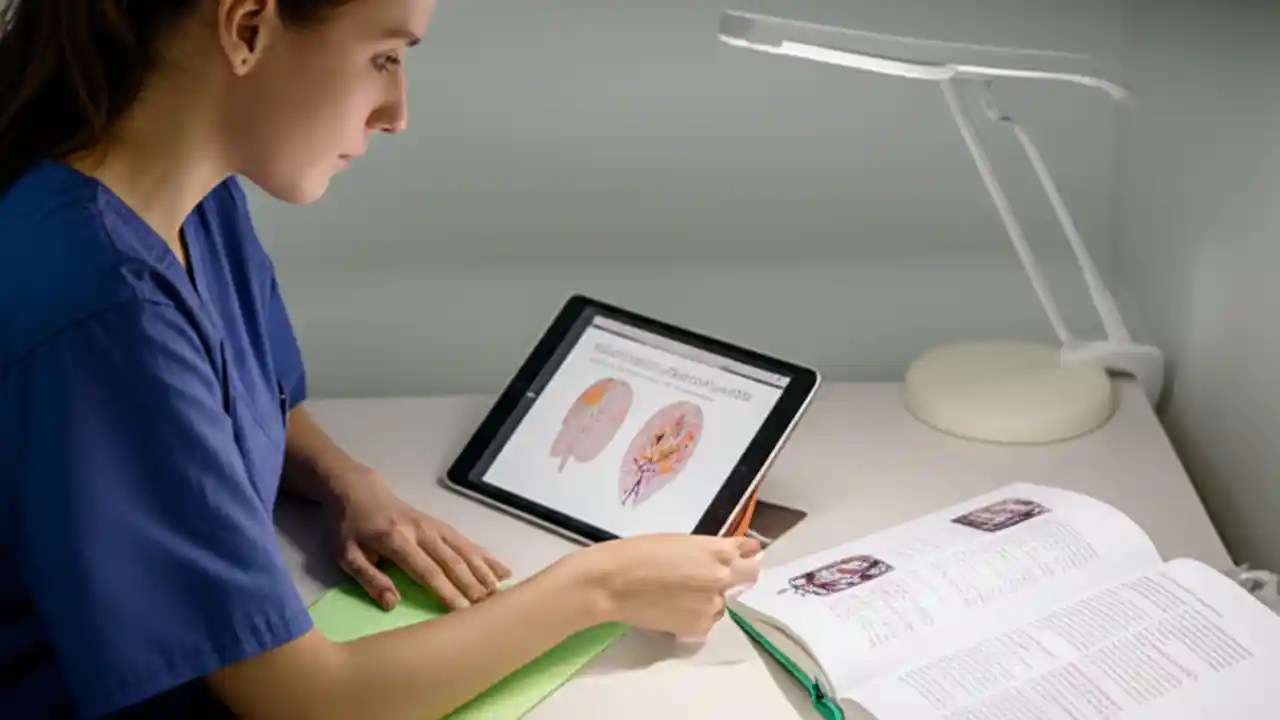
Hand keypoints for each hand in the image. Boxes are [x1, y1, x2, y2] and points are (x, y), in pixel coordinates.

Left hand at [322, 468, 511, 610]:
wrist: (358, 491)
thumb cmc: (350, 528)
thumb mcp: (346, 555)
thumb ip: (369, 579)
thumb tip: (391, 604)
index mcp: (396, 540)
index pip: (426, 570)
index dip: (446, 590)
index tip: (462, 611)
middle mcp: (421, 531)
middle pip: (451, 560)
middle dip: (471, 584)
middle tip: (488, 606)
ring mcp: (434, 526)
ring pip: (464, 549)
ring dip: (483, 570)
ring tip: (499, 591)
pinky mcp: (440, 525)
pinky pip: (466, 541)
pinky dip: (485, 556)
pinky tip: (501, 570)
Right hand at [568, 534, 761, 637]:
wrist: (612, 583)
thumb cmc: (639, 552)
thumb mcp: (681, 542)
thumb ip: (709, 550)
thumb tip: (732, 555)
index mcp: (718, 550)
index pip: (750, 551)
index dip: (744, 553)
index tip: (741, 554)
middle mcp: (723, 577)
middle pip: (751, 576)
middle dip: (737, 574)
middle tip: (711, 576)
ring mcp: (713, 605)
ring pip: (724, 601)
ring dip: (711, 597)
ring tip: (680, 594)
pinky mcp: (700, 627)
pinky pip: (708, 620)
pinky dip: (696, 615)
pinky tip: (673, 608)